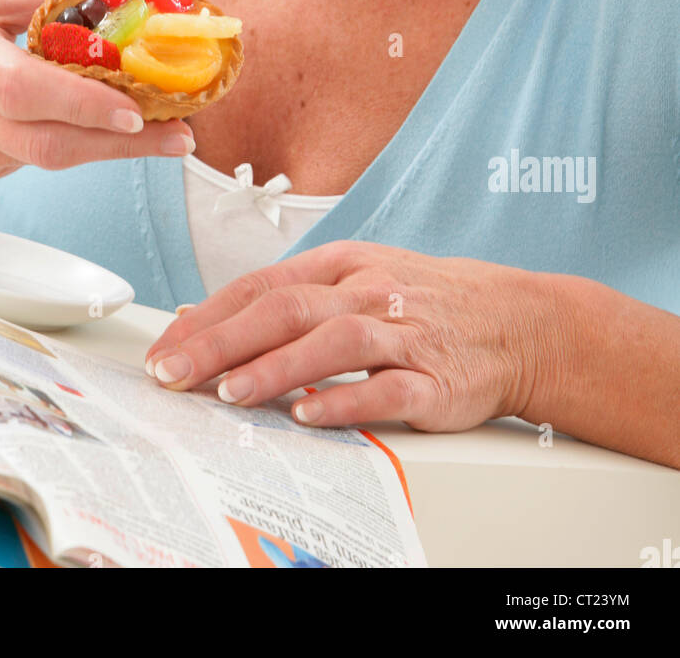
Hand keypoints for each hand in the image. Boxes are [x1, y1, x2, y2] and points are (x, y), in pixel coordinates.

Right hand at [0, 0, 194, 193]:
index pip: (22, 88)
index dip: (82, 102)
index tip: (135, 107)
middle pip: (47, 141)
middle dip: (122, 143)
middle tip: (180, 134)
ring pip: (49, 159)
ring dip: (114, 150)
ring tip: (169, 136)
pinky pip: (37, 160)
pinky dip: (81, 146)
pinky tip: (115, 133)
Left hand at [144, 240, 559, 429]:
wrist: (517, 320)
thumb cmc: (425, 301)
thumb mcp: (357, 279)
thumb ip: (291, 298)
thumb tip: (209, 319)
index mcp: (344, 264)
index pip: (263, 284)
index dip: (210, 316)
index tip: (165, 348)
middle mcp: (369, 291)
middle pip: (287, 308)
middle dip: (223, 341)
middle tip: (174, 373)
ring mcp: (405, 333)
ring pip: (333, 342)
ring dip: (277, 367)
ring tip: (230, 392)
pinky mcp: (436, 378)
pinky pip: (387, 389)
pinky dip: (345, 401)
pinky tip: (309, 417)